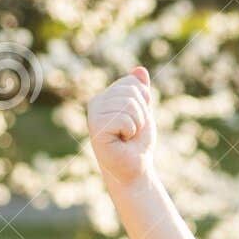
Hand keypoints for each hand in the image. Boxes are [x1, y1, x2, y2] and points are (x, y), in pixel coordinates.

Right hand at [86, 66, 156, 185]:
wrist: (135, 168)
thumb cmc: (138, 143)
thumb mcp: (143, 112)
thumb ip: (141, 93)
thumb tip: (140, 70)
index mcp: (106, 96)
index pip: (132, 82)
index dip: (143, 103)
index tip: (136, 120)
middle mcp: (96, 103)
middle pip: (131, 91)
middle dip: (141, 114)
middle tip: (131, 131)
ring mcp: (94, 114)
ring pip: (129, 104)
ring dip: (136, 124)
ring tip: (126, 136)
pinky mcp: (96, 127)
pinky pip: (125, 119)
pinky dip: (130, 131)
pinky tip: (121, 141)